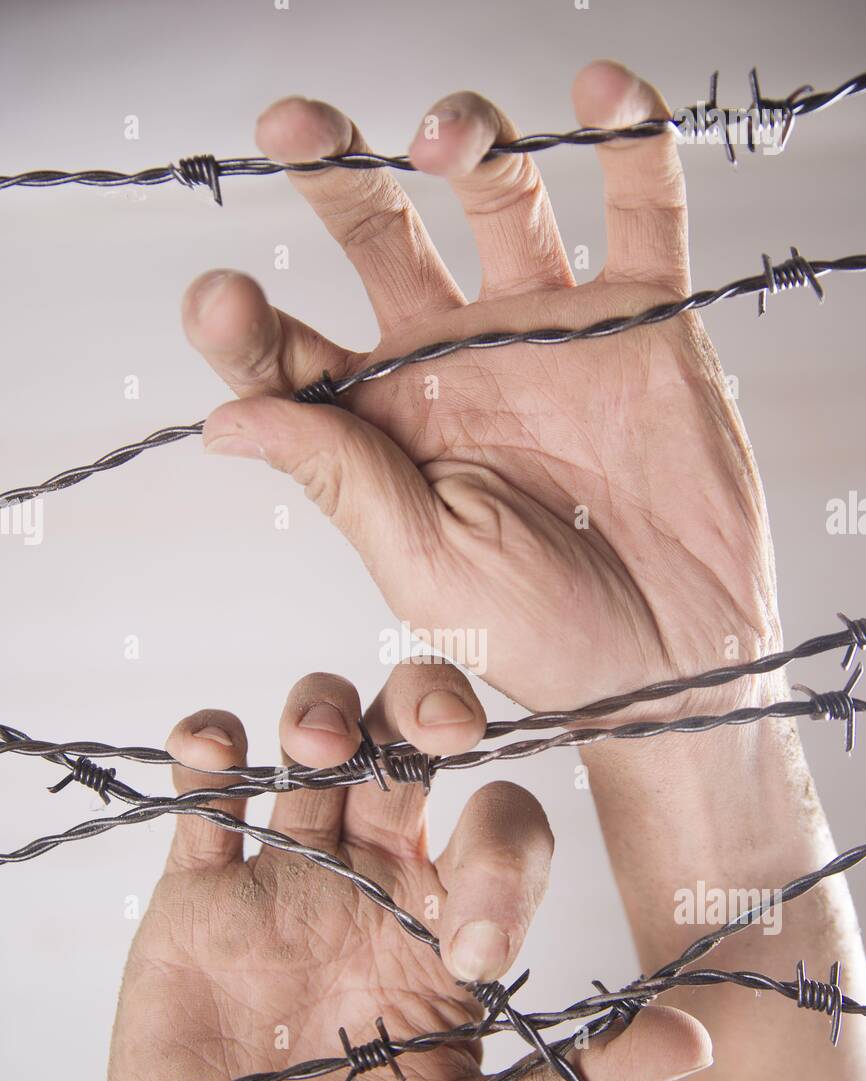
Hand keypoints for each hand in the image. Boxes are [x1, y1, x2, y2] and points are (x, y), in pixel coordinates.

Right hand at [80, 662, 709, 1080]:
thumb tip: (699, 1041)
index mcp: (444, 927)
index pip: (502, 830)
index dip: (504, 854)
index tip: (469, 948)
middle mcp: (372, 880)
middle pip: (409, 741)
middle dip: (428, 705)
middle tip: (441, 729)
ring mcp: (286, 874)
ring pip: (314, 742)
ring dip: (324, 711)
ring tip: (321, 745)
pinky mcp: (200, 887)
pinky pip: (207, 795)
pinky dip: (209, 750)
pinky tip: (216, 750)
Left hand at [190, 61, 779, 712]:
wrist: (676, 655)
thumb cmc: (543, 634)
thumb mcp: (426, 566)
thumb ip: (341, 478)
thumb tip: (227, 416)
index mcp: (387, 423)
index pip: (292, 347)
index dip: (244, 318)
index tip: (220, 294)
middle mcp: (458, 356)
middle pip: (379, 232)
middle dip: (334, 173)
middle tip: (292, 128)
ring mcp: (550, 327)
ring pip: (499, 194)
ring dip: (469, 140)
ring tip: (450, 136)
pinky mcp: (643, 315)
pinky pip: (637, 204)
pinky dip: (626, 139)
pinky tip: (599, 97)